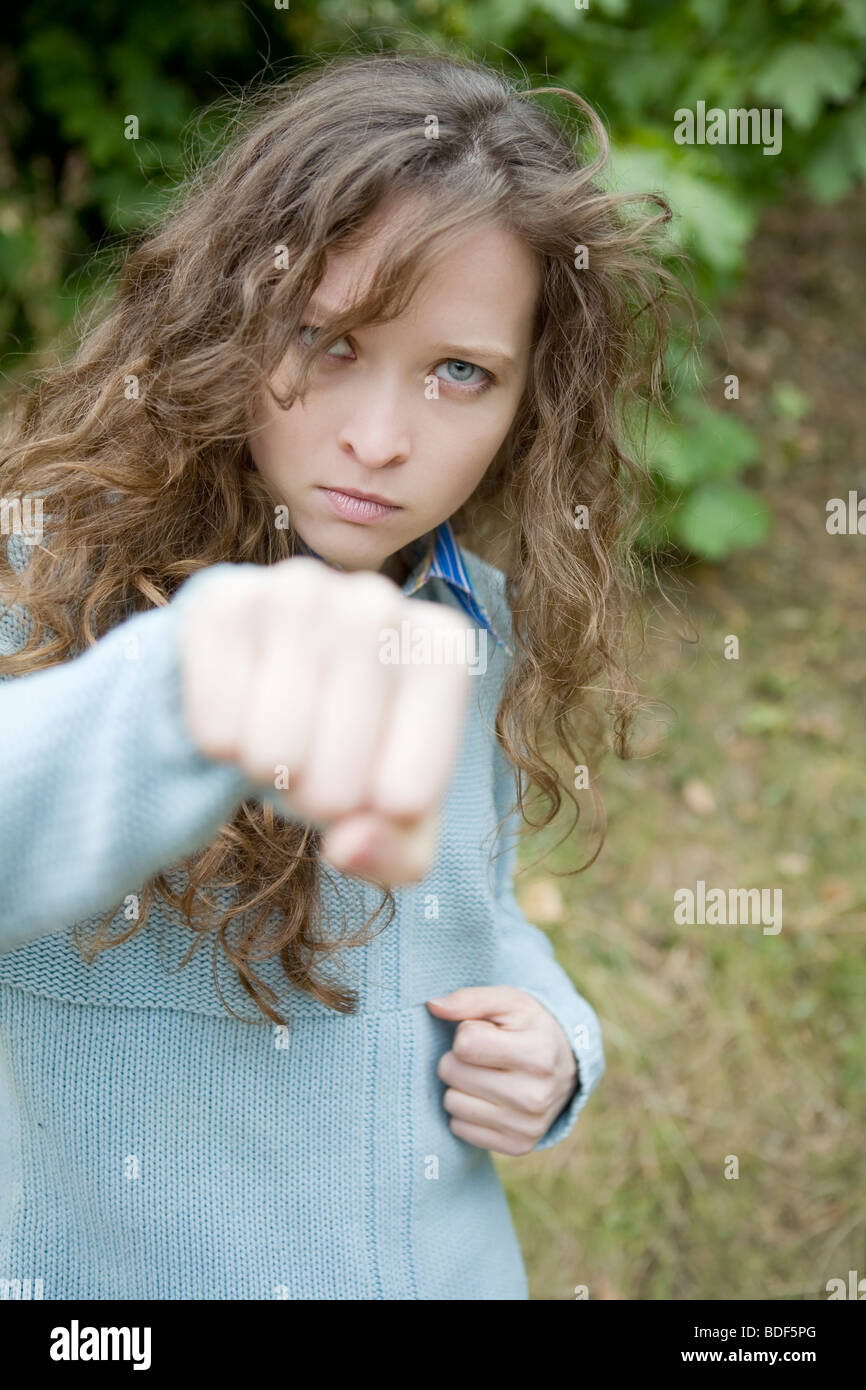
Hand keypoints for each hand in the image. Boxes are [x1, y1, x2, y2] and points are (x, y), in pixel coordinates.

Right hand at [179, 555, 472, 886]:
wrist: (264, 699)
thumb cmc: (350, 756)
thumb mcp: (392, 821)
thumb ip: (395, 853)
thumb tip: (351, 843)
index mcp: (440, 643)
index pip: (424, 748)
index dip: (396, 792)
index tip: (379, 807)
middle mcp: (377, 597)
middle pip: (353, 722)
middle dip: (326, 791)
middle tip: (312, 800)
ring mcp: (298, 585)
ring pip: (281, 713)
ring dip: (269, 767)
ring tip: (274, 763)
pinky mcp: (224, 594)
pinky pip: (217, 690)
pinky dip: (218, 736)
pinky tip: (228, 734)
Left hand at [426, 986, 579, 1154]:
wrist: (565, 1067)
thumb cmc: (528, 1028)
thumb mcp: (508, 1002)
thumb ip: (470, 999)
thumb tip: (432, 1006)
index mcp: (537, 1054)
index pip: (465, 1043)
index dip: (467, 1032)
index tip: (485, 1032)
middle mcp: (535, 1096)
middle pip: (453, 1073)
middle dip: (459, 1059)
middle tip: (483, 1055)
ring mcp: (527, 1126)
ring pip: (452, 1102)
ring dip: (460, 1086)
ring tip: (485, 1075)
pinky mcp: (517, 1146)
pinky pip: (459, 1128)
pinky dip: (466, 1111)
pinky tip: (488, 1098)